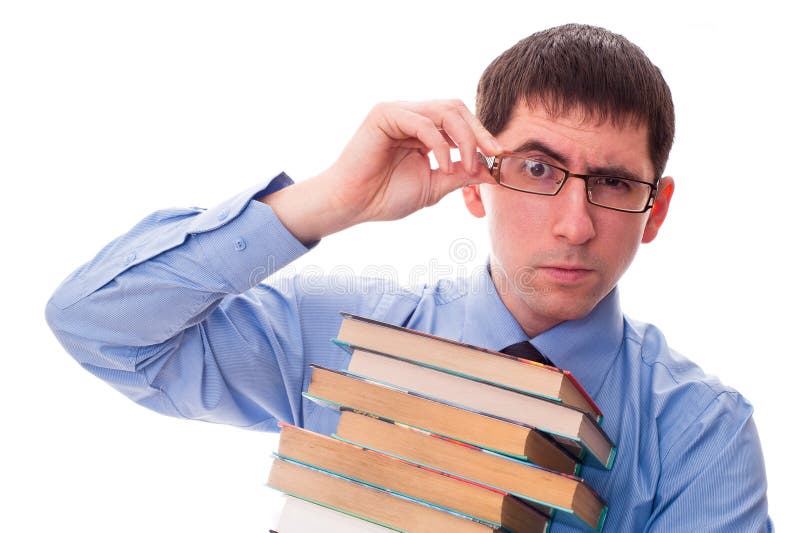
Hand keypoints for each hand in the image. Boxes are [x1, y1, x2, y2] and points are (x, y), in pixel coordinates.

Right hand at [262, 100, 500, 242]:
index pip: (459, 120)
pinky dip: (440, 144)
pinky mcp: (385, 114)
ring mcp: (397, 111)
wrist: (353, 205)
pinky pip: (424, 123)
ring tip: (467, 167)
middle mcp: (411, 114)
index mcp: (421, 128)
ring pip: (445, 111)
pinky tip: (443, 165)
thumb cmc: (385, 196)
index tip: (500, 156)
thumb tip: (492, 170)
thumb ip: (460, 174)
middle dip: (478, 132)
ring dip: (464, 139)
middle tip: (492, 155)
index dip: (482, 135)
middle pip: (456, 108)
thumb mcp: (434, 184)